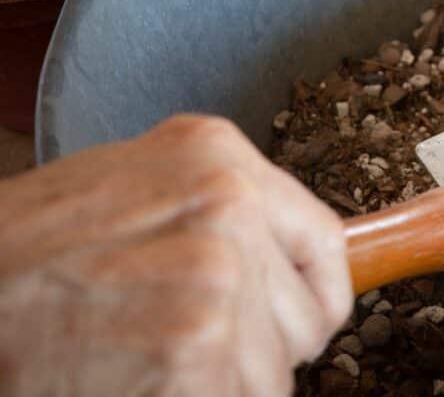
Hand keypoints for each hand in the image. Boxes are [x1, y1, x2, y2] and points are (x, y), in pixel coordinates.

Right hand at [0, 116, 351, 395]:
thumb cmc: (27, 252)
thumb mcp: (132, 187)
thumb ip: (214, 208)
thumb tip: (284, 258)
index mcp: (218, 157)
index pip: (327, 242)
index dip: (314, 297)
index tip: (296, 321)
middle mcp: (230, 203)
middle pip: (308, 320)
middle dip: (260, 350)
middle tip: (186, 342)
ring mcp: (217, 274)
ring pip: (273, 376)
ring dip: (221, 386)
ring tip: (148, 356)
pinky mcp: (196, 345)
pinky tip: (138, 379)